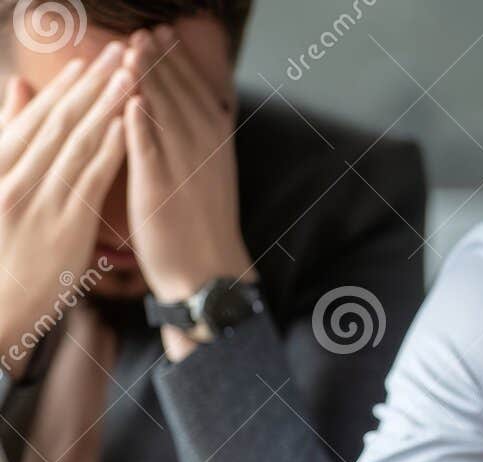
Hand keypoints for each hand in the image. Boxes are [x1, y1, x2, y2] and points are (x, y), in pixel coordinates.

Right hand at [0, 44, 128, 370]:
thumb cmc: (1, 255)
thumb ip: (10, 142)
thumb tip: (17, 91)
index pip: (35, 121)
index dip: (65, 89)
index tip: (89, 63)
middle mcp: (13, 178)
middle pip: (58, 123)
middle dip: (91, 85)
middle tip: (119, 55)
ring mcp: (36, 200)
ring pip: (76, 143)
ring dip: (106, 105)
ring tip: (130, 75)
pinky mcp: (61, 224)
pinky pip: (89, 178)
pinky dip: (110, 147)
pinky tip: (128, 125)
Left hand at [123, 27, 252, 317]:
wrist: (211, 271)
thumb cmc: (204, 227)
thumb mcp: (212, 176)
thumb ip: (201, 142)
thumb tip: (194, 110)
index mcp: (216, 146)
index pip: (195, 92)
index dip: (177, 62)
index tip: (163, 35)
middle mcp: (203, 151)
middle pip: (179, 96)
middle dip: (161, 61)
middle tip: (146, 32)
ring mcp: (183, 169)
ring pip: (164, 116)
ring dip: (149, 81)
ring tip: (133, 52)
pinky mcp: (161, 189)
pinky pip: (149, 152)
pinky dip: (140, 125)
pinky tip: (129, 101)